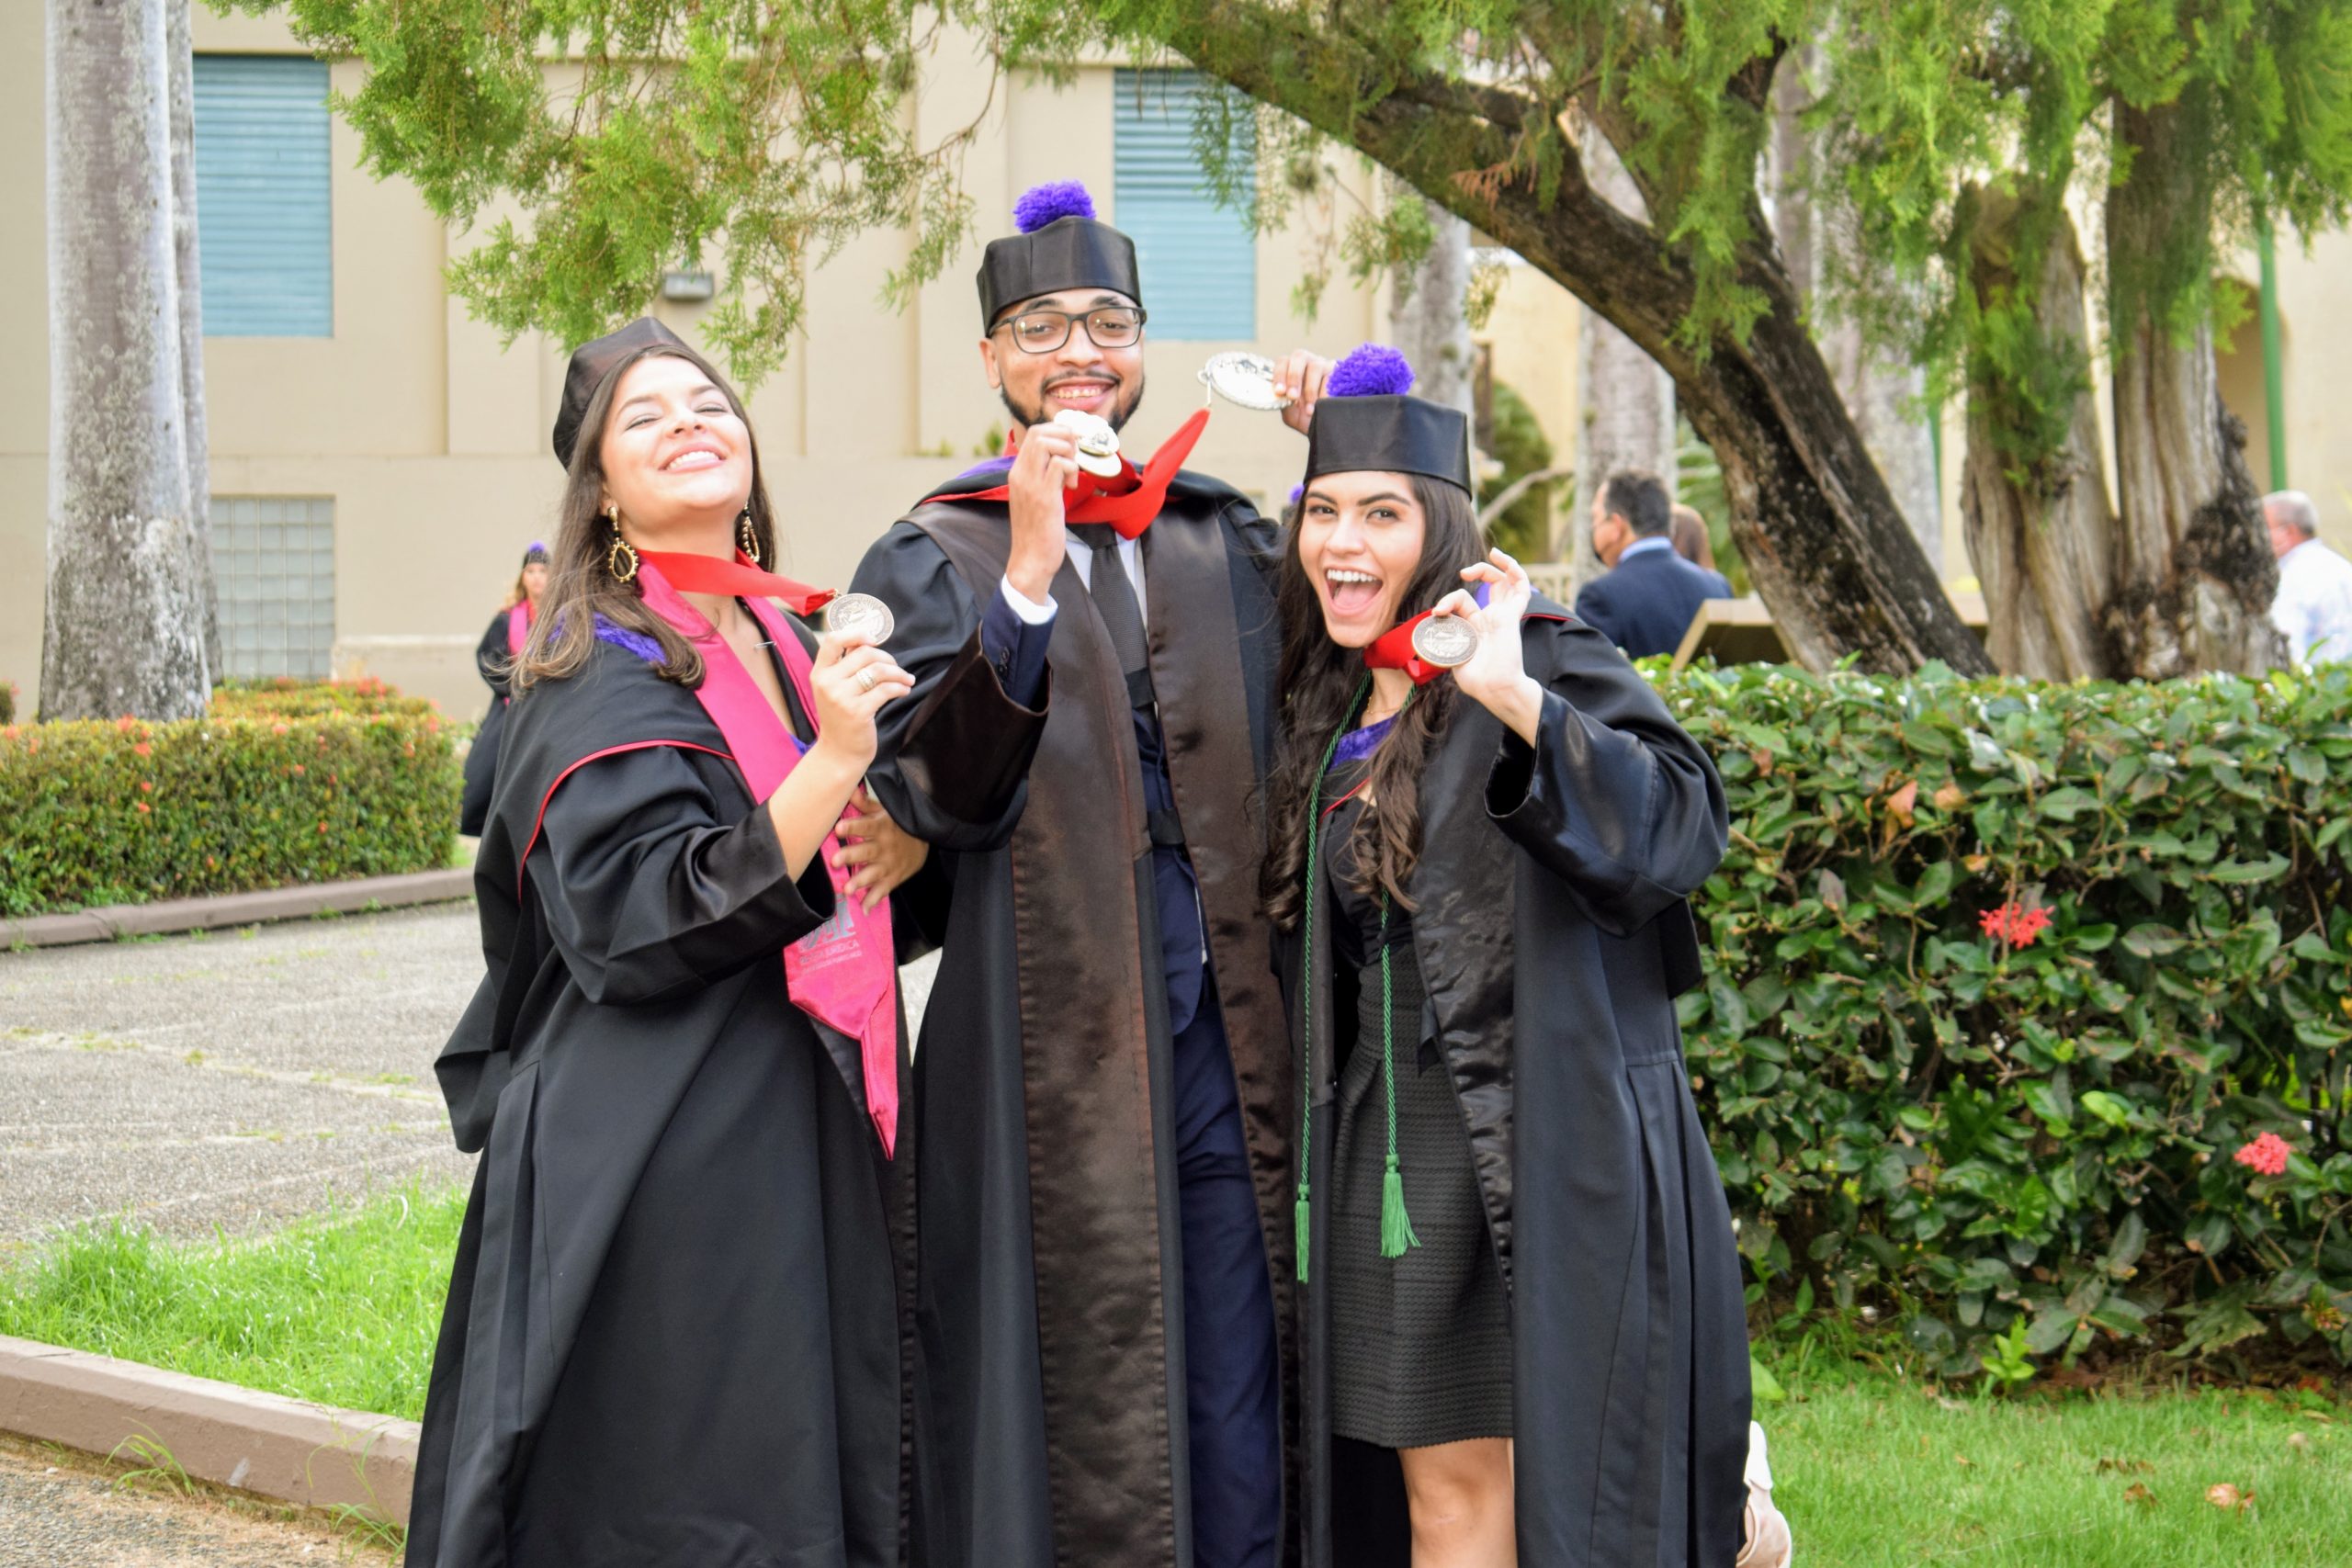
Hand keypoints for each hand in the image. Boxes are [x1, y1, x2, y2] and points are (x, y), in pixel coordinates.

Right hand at [807, 638, 914, 772]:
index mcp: (819, 673)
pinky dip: (901, 687)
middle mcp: (827, 683)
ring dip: (899, 673)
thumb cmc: (841, 717)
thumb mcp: (833, 689)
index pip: (833, 640)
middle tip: (897, 669)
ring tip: (907, 680)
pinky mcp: (858, 712)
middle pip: (865, 653)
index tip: (873, 640)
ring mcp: (841, 698)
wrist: (839, 753)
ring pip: (879, 671)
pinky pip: (886, 690)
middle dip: (888, 658)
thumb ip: (845, 665)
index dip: (856, 634)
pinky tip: (904, 691)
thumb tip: (868, 640)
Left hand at [831, 783, 928, 912]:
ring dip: (860, 882)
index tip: (838, 829)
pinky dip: (874, 900)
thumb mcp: (884, 810)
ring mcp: (889, 864)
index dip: (852, 827)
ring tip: (847, 889)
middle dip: (851, 856)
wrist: (926, 841)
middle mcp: (884, 847)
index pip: (865, 826)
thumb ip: (864, 804)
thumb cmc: (898, 823)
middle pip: (866, 851)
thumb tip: (849, 789)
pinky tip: (864, 909)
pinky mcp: (893, 878)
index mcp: (881, 827)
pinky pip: (883, 891)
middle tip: (835, 861)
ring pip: (873, 873)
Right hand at [1007, 422, 1079, 602]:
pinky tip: (1071, 486)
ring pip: (1048, 443)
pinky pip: (1059, 464)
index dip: (1058, 431)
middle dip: (1064, 436)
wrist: (1030, 561)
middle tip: (1074, 457)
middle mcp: (1020, 474)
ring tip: (1072, 474)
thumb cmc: (1036, 532)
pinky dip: (1072, 468)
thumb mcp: (1034, 498)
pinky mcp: (1044, 496)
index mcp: (1016, 473)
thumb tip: (1061, 463)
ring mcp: (1030, 484)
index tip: (1073, 445)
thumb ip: (1043, 478)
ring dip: (1068, 452)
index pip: (1034, 433)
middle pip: (1039, 432)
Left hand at [1271, 350, 1334, 437]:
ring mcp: (1325, 366)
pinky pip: (1331, 377)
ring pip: (1315, 367)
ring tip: (1309, 409)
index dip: (1279, 375)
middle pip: (1299, 356)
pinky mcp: (1339, 374)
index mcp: (1292, 370)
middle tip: (1293, 396)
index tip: (1279, 391)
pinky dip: (1324, 393)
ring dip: (1309, 389)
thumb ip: (1283, 402)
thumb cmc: (1307, 417)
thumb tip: (1279, 394)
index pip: (1283, 362)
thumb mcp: (1292, 413)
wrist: (1328, 428)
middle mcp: (1309, 363)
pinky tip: (1322, 405)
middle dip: (1294, 377)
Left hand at [1429, 548, 1541, 742]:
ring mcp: (1503, 615)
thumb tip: (1429, 630)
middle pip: (1491, 584)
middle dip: (1478, 571)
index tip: (1438, 611)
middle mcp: (1492, 617)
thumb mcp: (1452, 655)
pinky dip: (1516, 571)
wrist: (1493, 688)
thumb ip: (1444, 641)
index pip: (1464, 601)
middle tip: (1465, 573)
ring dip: (1500, 565)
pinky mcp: (1512, 616)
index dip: (1449, 600)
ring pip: (1508, 582)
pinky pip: (1521, 589)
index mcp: (1477, 625)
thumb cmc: (1476, 679)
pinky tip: (1503, 559)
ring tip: (1492, 554)